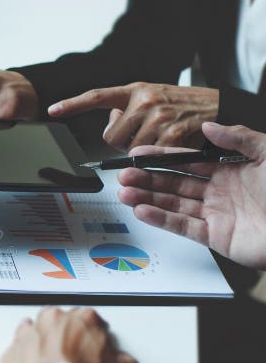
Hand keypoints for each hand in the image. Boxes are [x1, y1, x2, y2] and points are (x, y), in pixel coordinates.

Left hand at [0, 307, 141, 362]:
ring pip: (32, 332)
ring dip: (39, 345)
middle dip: (64, 336)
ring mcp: (27, 337)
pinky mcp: (9, 357)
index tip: (95, 350)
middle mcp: (51, 321)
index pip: (90, 319)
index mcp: (82, 319)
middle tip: (72, 358)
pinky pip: (15, 355)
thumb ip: (124, 361)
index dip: (94, 336)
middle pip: (58, 321)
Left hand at [48, 83, 218, 149]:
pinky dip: (156, 156)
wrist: (219, 106)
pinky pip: (147, 156)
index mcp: (136, 90)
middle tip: (144, 133)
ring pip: (128, 150)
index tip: (52, 110)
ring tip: (161, 136)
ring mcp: (157, 117)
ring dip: (141, 150)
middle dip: (122, 141)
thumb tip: (108, 122)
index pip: (97, 96)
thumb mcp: (153, 97)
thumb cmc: (183, 105)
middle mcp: (143, 100)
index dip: (72, 104)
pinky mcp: (170, 134)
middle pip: (110, 137)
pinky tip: (171, 144)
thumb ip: (128, 108)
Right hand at [118, 122, 265, 269]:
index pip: (187, 161)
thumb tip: (210, 126)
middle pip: (174, 183)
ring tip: (124, 191)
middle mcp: (220, 192)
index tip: (139, 153)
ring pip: (173, 204)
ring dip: (147, 197)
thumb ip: (238, 138)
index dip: (161, 157)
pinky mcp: (216, 236)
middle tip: (124, 174)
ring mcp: (216, 214)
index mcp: (231, 170)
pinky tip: (143, 210)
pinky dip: (161, 219)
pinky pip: (182, 226)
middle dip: (147, 178)